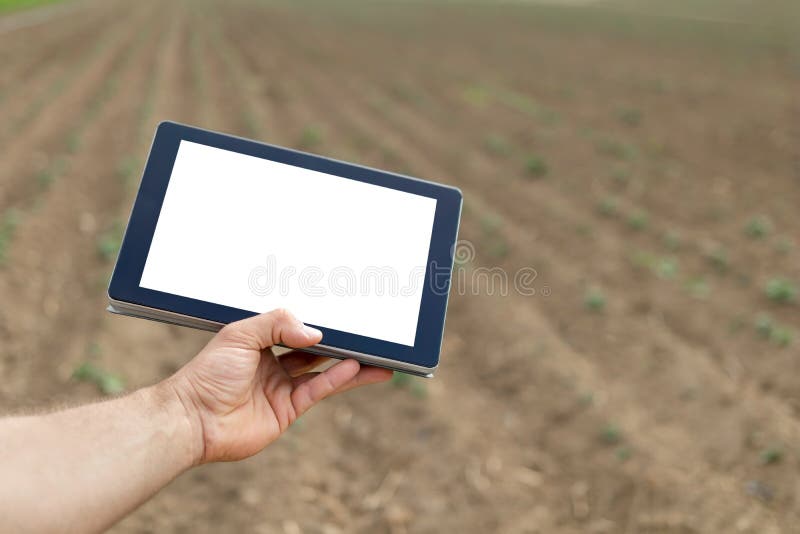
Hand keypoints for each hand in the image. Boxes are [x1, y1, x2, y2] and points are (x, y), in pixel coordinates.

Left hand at [166, 309, 392, 463]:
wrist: (193, 419)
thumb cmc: (208, 374)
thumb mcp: (240, 334)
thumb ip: (277, 324)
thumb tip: (315, 333)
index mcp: (258, 342)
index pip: (293, 327)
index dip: (316, 321)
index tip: (341, 313)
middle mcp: (272, 364)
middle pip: (314, 350)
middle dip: (340, 342)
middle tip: (367, 334)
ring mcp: (281, 388)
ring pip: (323, 372)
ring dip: (350, 364)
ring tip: (377, 357)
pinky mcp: (288, 411)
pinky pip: (318, 390)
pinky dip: (338, 379)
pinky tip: (356, 368)